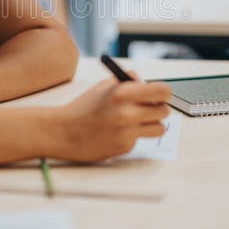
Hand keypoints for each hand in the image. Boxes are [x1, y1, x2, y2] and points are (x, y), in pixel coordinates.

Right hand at [54, 71, 170, 161]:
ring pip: (159, 128)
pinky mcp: (125, 148)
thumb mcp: (103, 87)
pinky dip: (132, 135)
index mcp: (123, 93)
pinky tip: (117, 132)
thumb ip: (126, 81)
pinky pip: (140, 139)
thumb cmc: (84, 108)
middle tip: (148, 107)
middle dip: (158, 108)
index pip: (162, 91)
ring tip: (136, 120)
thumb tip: (145, 81)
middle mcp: (128, 113)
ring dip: (151, 123)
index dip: (163, 92)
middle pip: (164, 110)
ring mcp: (127, 133)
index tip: (159, 94)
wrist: (64, 132)